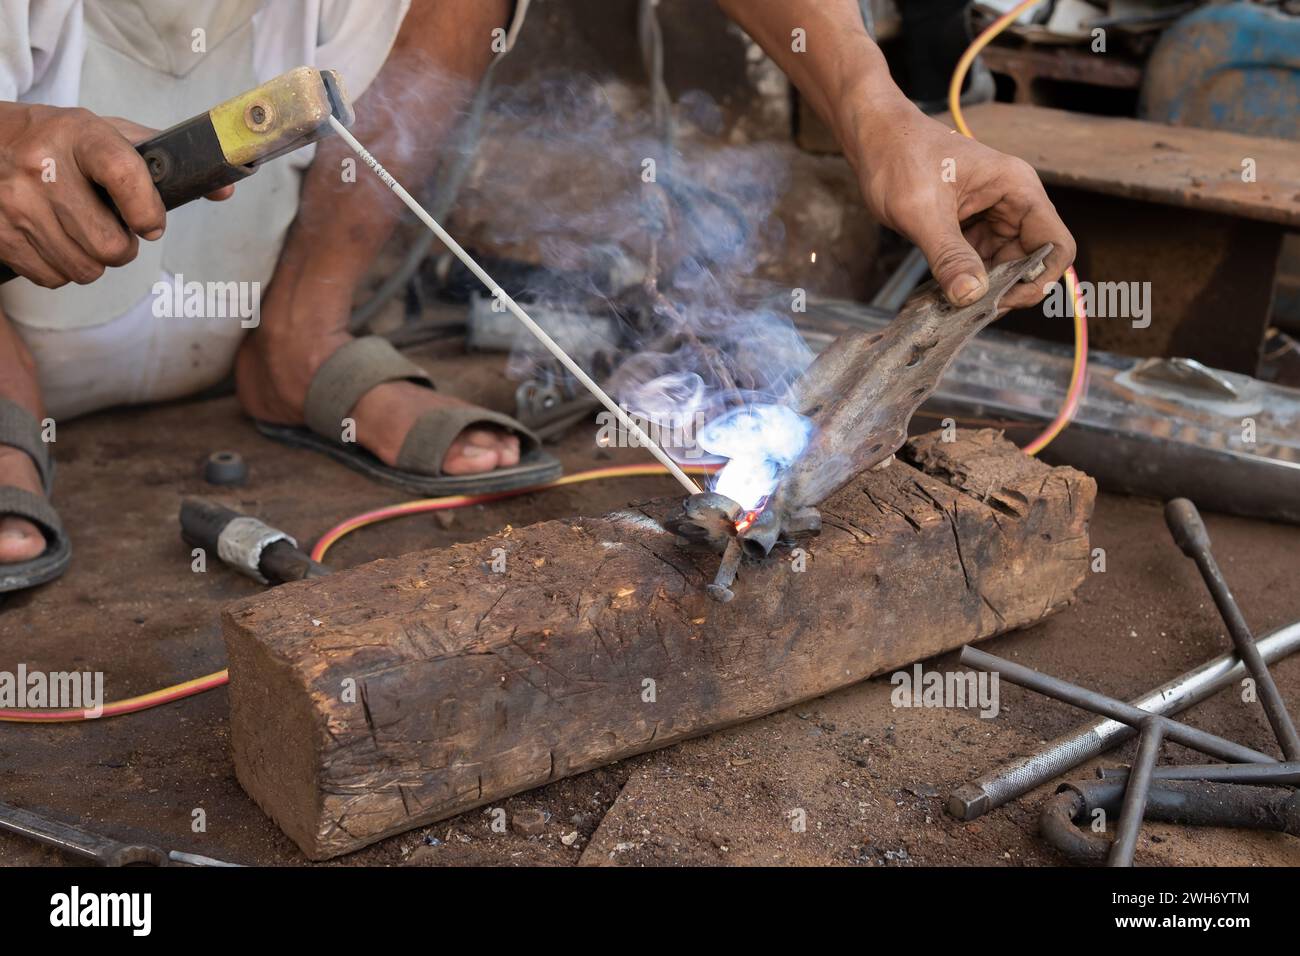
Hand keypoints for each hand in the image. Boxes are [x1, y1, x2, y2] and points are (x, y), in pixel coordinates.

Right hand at [0, 105, 233, 287]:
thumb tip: (224, 190)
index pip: (126, 175)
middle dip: (121, 247)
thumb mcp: (108, 136)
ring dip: (93, 259)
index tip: (152, 224)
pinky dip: (62, 267)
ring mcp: (15, 203)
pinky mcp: (0, 234)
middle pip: (110, 246)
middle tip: (113, 229)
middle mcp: (41, 167)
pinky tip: (54, 238)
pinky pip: (54, 278)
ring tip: (81, 230)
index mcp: (79, 135)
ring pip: (85, 269)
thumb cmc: (62, 143)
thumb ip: (165, 160)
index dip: (148, 211)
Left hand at [850, 104, 1075, 310]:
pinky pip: (980, 262)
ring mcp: (992, 216)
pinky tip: (946, 292)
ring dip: (985, 288)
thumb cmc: (899, 157)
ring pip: (1005, 266)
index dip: (1040, 279)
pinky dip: (967, 280)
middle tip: (970, 309)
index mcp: (1017, 189)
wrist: (874, 138)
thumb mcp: (922, 211)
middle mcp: (1012, 203)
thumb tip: (971, 296)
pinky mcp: (970, 227)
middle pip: (1032, 261)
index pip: (1056, 244)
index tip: (1003, 300)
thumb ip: (949, 255)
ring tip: (954, 304)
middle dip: (1007, 289)